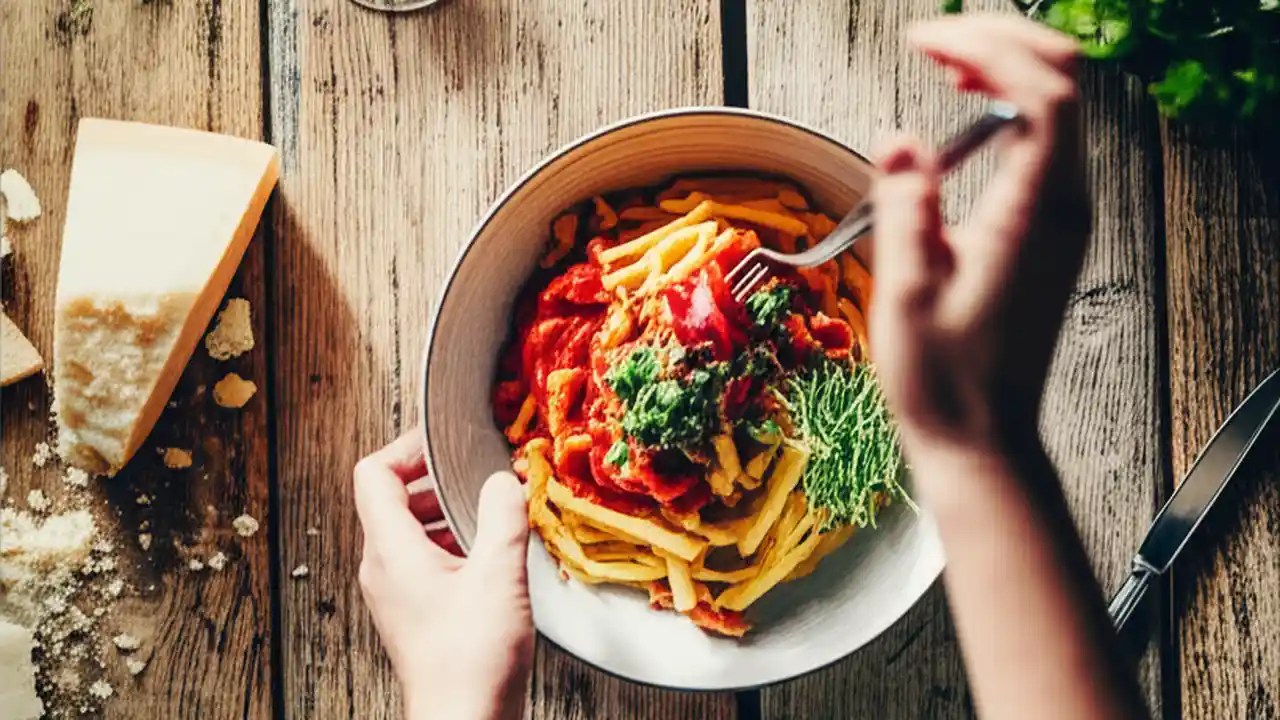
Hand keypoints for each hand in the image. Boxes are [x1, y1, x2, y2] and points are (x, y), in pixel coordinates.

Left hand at [354, 429, 532, 719]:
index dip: (407, 448)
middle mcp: (382, 569)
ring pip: (408, 530)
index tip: (444, 443)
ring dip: (444, 512)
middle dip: (434, 479)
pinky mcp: (413, 612)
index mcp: (390, 551)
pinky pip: (421, 559)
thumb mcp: (499, 576)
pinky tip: (487, 555)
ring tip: (486, 513)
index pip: (374, 474)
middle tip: (474, 473)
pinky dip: (450, 543)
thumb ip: (503, 516)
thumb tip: (504, 479)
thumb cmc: (472, 660)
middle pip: (391, 499)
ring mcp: (394, 593)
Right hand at [870, 15, 1087, 464]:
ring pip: (1058, 108)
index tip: (926, 43)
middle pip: (1063, 83)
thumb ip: (906, 204)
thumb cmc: (946, 378)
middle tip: (936, 40)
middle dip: (1002, 42)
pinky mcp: (1051, 231)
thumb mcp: (908, 290)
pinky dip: (1009, 108)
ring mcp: (1064, 218)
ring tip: (946, 62)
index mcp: (1034, 215)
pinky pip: (1046, 143)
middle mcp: (1065, 208)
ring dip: (1006, 70)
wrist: (981, 435)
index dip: (988, 47)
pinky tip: (965, 112)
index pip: (1042, 94)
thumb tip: (899, 140)